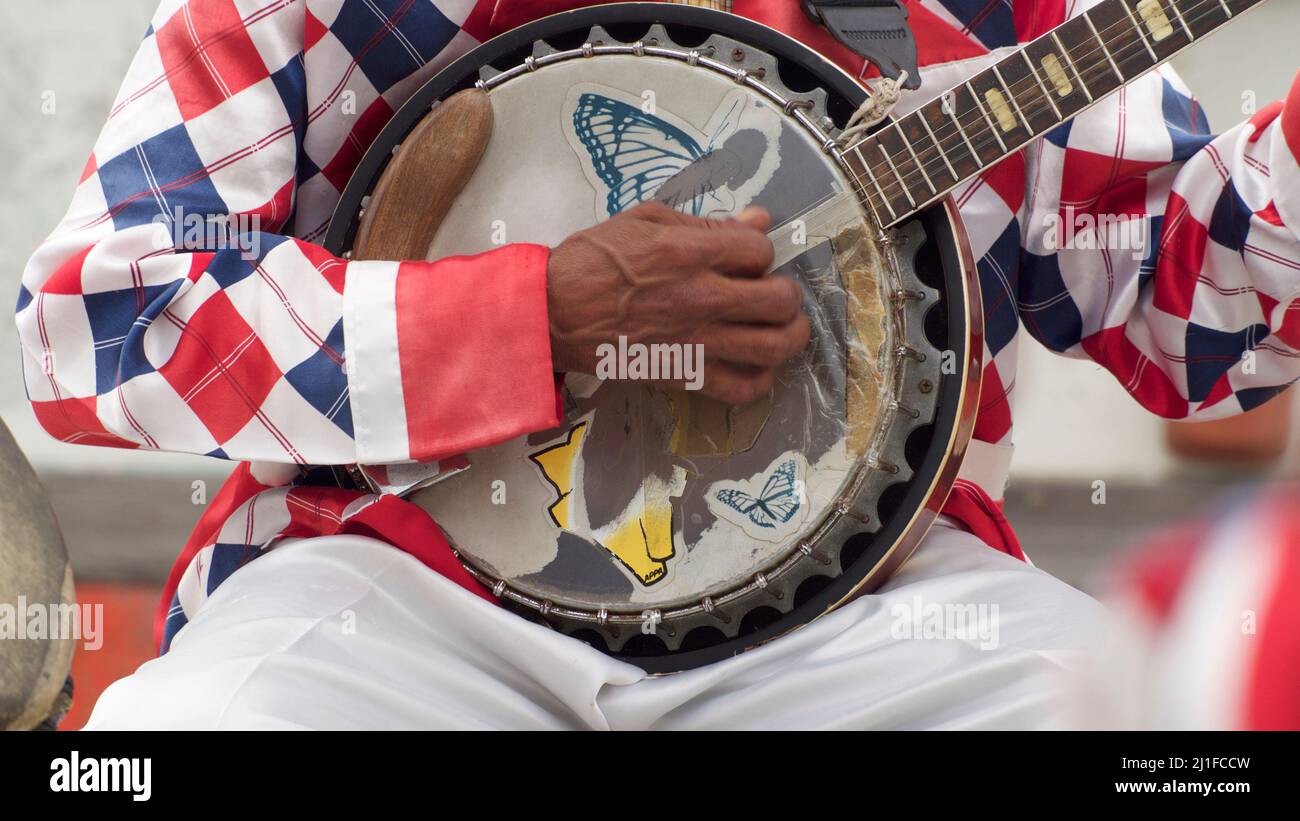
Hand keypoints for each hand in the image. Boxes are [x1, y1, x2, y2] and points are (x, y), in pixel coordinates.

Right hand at [546, 202, 809, 404]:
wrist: (553, 313)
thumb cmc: (593, 261)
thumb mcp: (646, 220)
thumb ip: (707, 223)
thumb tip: (758, 220)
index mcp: (690, 253)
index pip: (759, 250)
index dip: (759, 251)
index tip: (746, 258)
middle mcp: (701, 298)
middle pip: (780, 300)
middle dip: (786, 293)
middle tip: (774, 292)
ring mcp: (696, 341)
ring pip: (774, 346)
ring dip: (789, 335)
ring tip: (783, 327)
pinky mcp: (685, 375)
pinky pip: (742, 388)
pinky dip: (761, 380)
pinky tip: (758, 364)